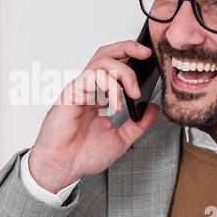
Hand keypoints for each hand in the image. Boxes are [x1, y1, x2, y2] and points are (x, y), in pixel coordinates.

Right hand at [27, 40, 161, 192]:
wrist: (63, 168)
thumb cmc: (82, 155)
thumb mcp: (121, 139)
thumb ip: (138, 124)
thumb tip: (152, 108)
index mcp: (98, 96)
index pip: (115, 65)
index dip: (132, 57)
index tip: (150, 60)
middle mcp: (88, 89)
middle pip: (107, 53)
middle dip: (128, 48)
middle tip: (145, 54)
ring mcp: (80, 89)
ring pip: (102, 61)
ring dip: (124, 72)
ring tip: (133, 92)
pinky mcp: (72, 93)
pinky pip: (92, 76)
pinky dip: (110, 86)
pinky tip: (116, 104)